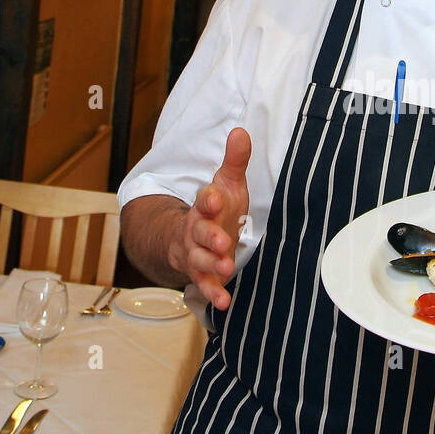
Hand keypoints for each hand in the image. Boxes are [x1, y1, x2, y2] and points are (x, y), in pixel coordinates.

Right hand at [169, 128, 250, 309]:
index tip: (215, 198)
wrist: (192, 237)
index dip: (208, 199)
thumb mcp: (227, 184)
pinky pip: (204, 284)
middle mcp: (197, 229)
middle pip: (198, 232)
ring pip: (199, 259)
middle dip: (209, 236)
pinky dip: (213, 293)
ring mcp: (196, 253)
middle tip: (223, 242)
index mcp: (206, 206)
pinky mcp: (201, 273)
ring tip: (226, 268)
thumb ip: (235, 161)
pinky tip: (224, 302)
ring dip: (211, 264)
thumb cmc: (217, 209)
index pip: (204, 200)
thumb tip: (242, 131)